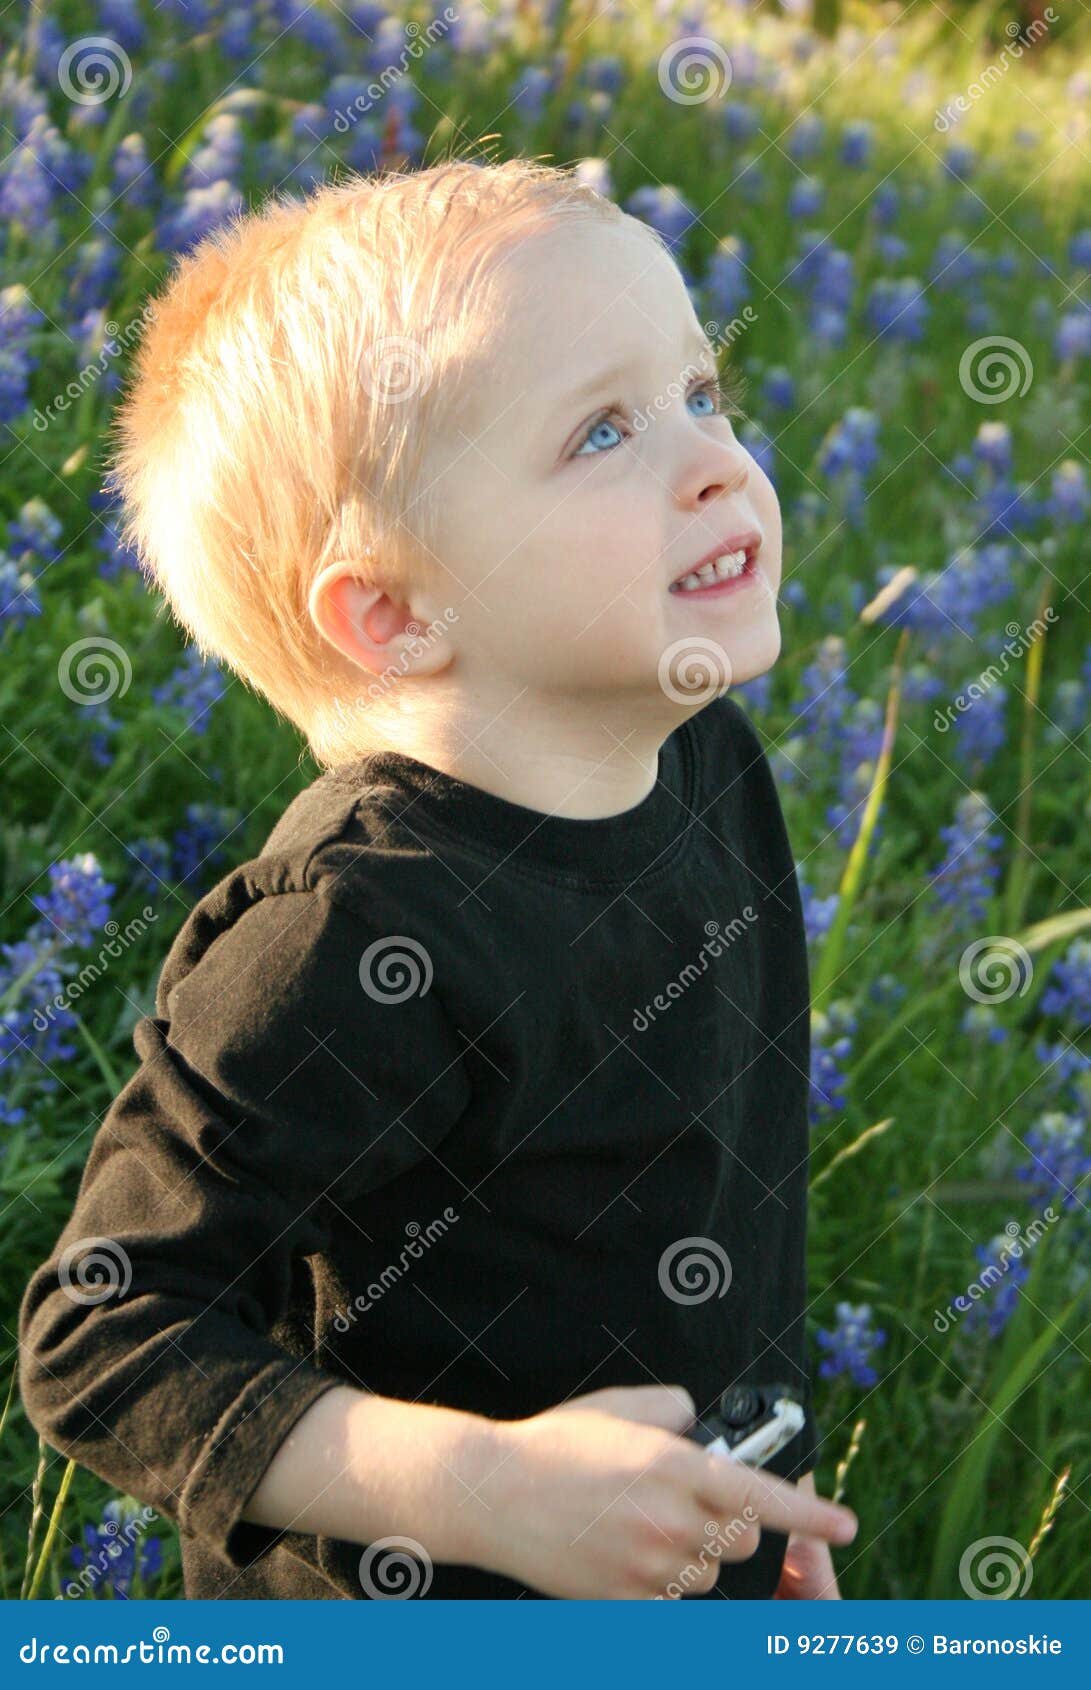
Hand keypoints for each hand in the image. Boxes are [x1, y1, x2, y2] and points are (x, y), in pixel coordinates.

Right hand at [468, 1385, 857, 1599]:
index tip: (846, 1523)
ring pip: (707, 1573)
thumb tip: (698, 1423)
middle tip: (685, 1503)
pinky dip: (658, 1579)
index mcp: (677, 1466)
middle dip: (728, 1525)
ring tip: (638, 1525)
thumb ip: (675, 1409)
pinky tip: (620, 1550)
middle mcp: (672, 1521)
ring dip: (691, 1554)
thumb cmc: (557, 1445)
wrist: (495, 1494)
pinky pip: (670, 1598)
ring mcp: (650, 1568)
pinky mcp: (628, 1601)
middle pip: (742, 1542)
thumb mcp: (622, 1407)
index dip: (812, 1514)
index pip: (763, 1496)